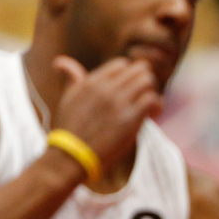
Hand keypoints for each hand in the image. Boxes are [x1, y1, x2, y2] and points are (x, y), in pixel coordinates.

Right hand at [51, 56, 163, 172]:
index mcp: (91, 81)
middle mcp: (105, 88)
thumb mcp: (68, 99)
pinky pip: (152, 99)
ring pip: (147, 81)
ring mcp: (118, 101)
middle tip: (144, 98)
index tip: (131, 90)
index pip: (122, 64)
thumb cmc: (70, 131)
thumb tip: (61, 61)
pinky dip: (157, 106)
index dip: (130, 76)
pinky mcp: (129, 117)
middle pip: (139, 70)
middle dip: (145, 82)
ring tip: (150, 108)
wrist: (70, 156)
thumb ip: (73, 79)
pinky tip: (153, 116)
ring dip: (152, 93)